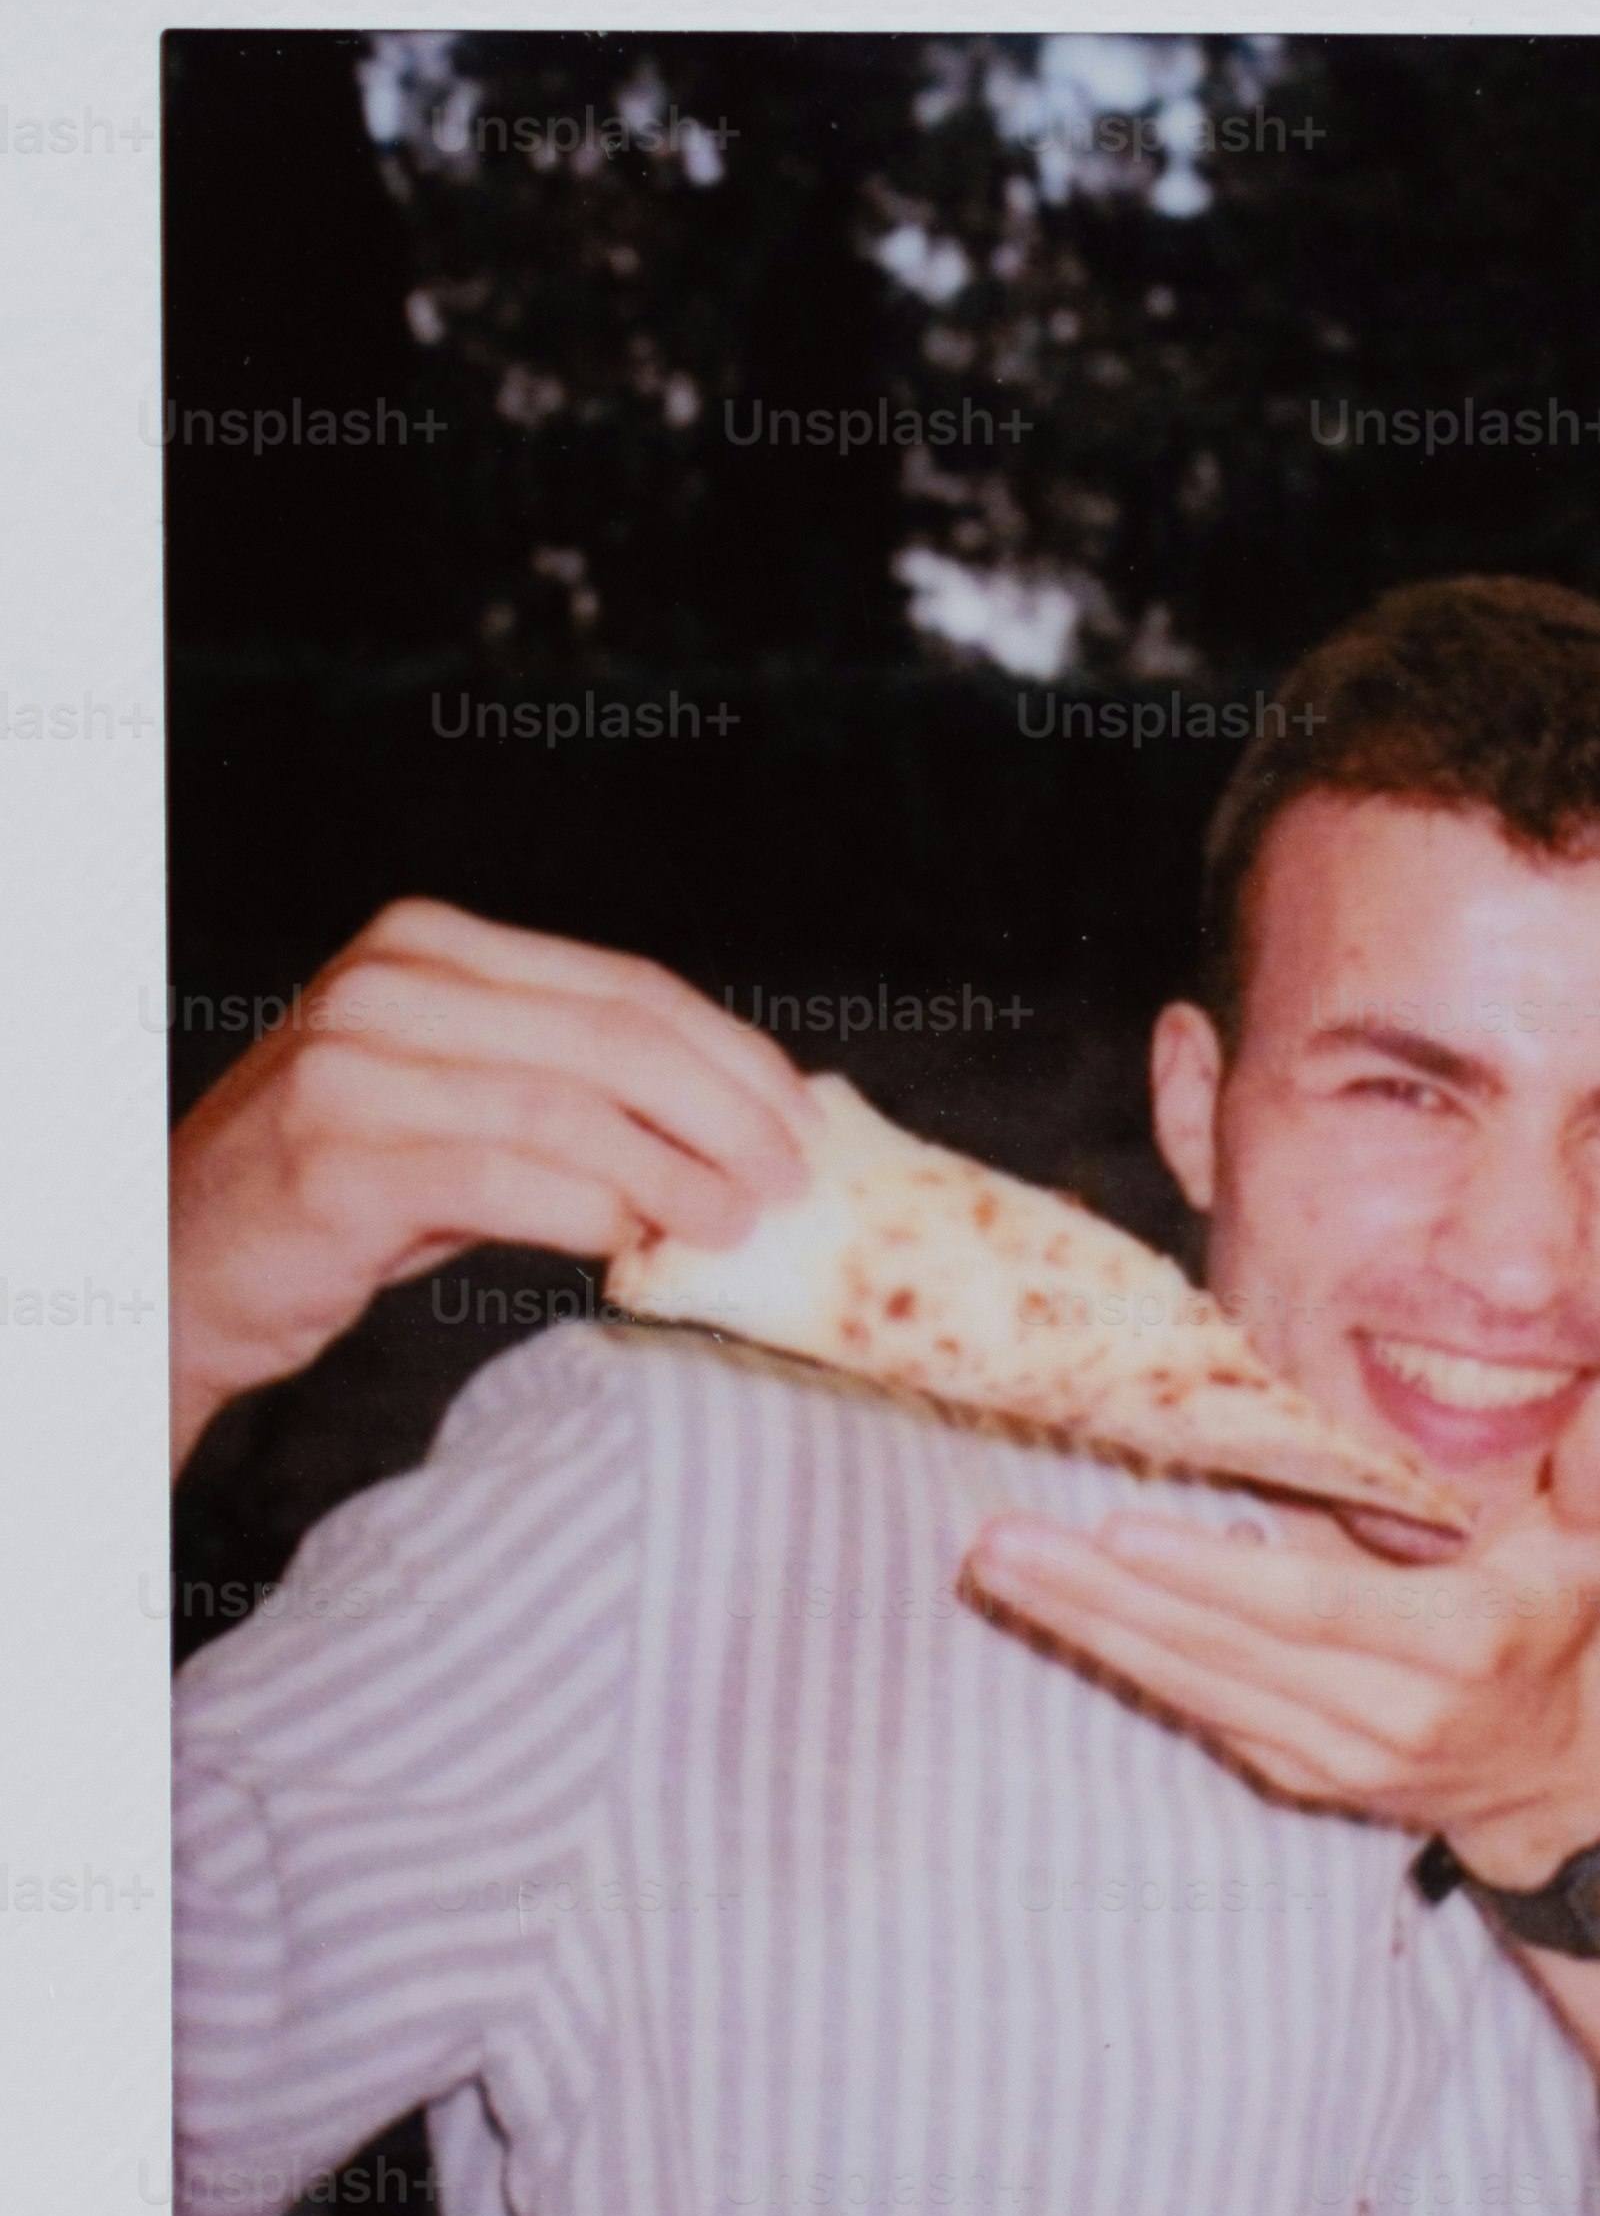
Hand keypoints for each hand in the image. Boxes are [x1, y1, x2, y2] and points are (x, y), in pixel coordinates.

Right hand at [167, 898, 816, 1471]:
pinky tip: (639, 1249)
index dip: (732, 1056)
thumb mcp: (455, 1112)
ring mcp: (353, 1066)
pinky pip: (504, 1178)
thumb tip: (731, 1131)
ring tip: (736, 1226)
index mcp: (429, 947)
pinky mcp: (336, 1157)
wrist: (180, 1268)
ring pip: (570, 1107)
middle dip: (726, 1113)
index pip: (625, 986)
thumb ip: (567, 1098)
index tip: (802, 1122)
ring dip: (675, 1174)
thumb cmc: (337, 1197)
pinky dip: (591, 1213)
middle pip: (614, 1036)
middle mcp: (389, 985)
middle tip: (792, 1184)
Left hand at [962, 1390, 1599, 1882]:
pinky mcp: (1296, 1775)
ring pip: (1190, 1687)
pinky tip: (1058, 1615)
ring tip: (1001, 1569)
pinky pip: (1195, 1711)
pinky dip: (1125, 1662)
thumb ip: (1597, 1487)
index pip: (1306, 1611)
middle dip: (1099, 1596)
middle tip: (1000, 1543)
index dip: (1207, 1578)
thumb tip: (1594, 1425)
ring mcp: (1331, 1757)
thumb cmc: (1562, 1636)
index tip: (1119, 1533)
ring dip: (1086, 1630)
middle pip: (1218, 1651)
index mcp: (1447, 1650)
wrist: (1553, 1779)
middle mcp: (1380, 1716)